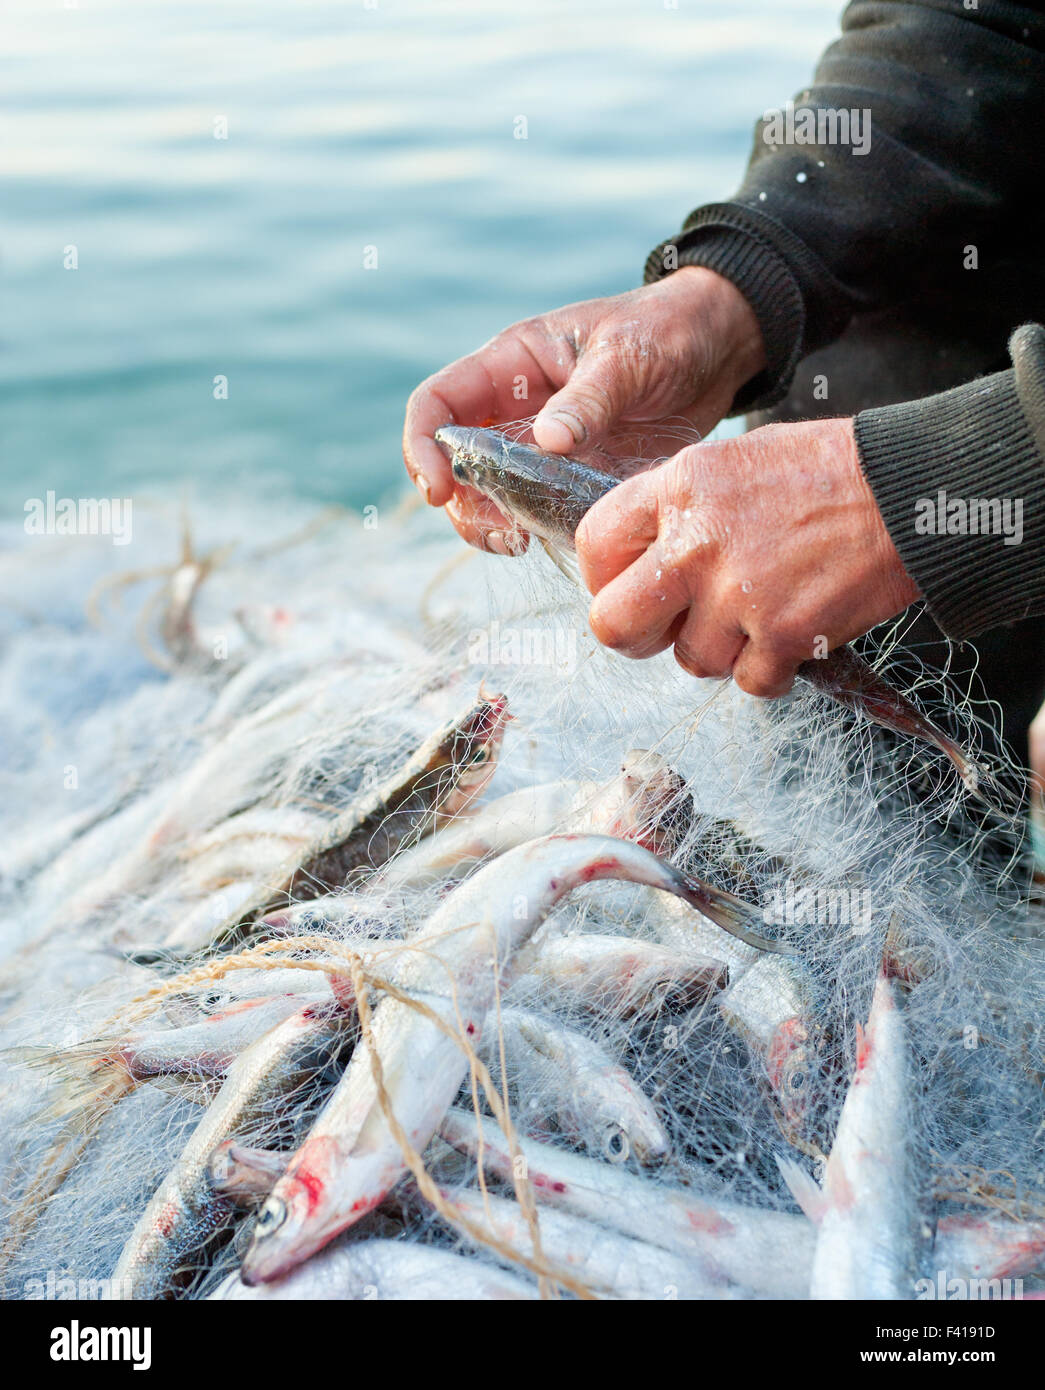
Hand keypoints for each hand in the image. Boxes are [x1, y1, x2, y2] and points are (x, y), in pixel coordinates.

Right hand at [402, 267, 765, 551]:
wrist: (719, 348)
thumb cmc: (668, 329)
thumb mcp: (629, 355)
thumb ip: (589, 397)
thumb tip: (547, 441)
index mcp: (510, 365)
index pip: (438, 404)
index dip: (423, 447)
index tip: (439, 490)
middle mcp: (514, 409)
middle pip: (454, 463)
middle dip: (460, 504)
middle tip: (497, 534)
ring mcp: (541, 448)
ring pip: (488, 495)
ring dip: (491, 525)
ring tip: (517, 544)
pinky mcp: (572, 476)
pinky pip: (535, 510)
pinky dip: (531, 531)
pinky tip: (546, 542)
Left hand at [575, 417, 920, 696]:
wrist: (908, 492)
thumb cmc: (826, 472)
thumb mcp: (732, 462)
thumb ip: (678, 510)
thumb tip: (641, 562)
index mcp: (679, 489)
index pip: (596, 545)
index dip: (603, 579)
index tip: (623, 589)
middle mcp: (695, 544)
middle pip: (614, 624)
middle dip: (637, 638)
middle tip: (666, 631)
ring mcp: (738, 594)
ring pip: (691, 662)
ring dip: (722, 650)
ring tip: (761, 611)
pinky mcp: (784, 635)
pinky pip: (749, 683)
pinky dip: (770, 670)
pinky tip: (793, 632)